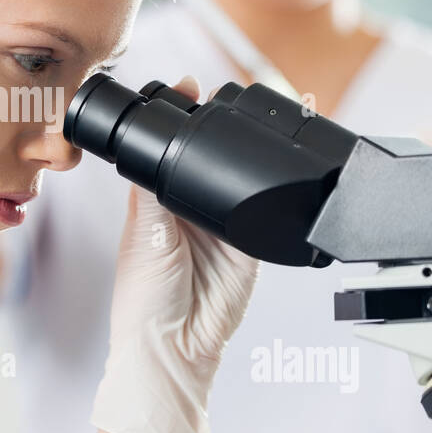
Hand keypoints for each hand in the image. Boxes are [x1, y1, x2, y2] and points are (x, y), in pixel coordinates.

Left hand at [91, 75, 259, 432]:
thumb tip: (157, 148)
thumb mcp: (142, 234)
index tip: (190, 84)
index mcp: (154, 200)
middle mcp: (189, 208)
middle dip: (223, 125)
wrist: (175, 348)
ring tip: (270, 110)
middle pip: (210, 154)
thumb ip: (154, 193)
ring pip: (242, 175)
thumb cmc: (144, 299)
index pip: (169, 147)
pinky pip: (268, 209)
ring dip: (254, 150)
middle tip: (239, 91)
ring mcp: (223, 224)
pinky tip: (288, 159)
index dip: (180, 116)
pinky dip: (279, 186)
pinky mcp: (252, 244)